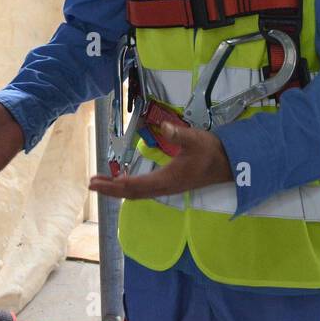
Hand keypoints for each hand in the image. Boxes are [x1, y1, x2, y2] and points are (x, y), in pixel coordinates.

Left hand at [89, 123, 232, 199]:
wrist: (228, 164)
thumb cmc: (211, 152)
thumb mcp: (196, 139)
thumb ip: (179, 134)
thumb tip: (162, 127)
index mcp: (167, 180)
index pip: (136, 186)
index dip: (116, 185)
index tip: (100, 182)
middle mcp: (164, 188)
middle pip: (132, 193)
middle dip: (111, 189)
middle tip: (91, 183)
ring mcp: (167, 188)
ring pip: (137, 193)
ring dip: (117, 189)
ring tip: (101, 182)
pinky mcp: (169, 184)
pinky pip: (143, 190)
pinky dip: (128, 187)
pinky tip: (123, 181)